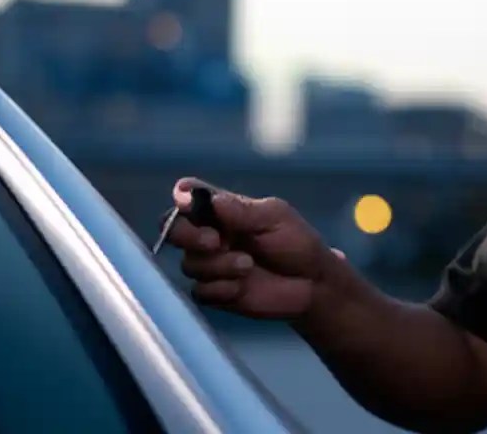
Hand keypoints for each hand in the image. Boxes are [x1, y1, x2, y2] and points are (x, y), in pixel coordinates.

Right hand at [163, 177, 344, 320]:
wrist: (313, 283)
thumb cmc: (296, 242)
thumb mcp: (274, 218)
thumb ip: (239, 210)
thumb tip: (198, 195)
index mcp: (222, 211)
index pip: (188, 198)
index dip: (181, 198)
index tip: (186, 200)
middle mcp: (209, 235)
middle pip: (174, 230)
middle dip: (188, 236)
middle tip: (215, 241)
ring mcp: (210, 264)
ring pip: (189, 264)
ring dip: (218, 265)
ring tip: (248, 265)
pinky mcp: (214, 292)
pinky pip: (200, 290)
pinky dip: (222, 288)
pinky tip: (243, 286)